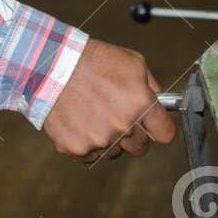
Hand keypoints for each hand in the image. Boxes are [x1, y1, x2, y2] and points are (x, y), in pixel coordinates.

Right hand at [42, 39, 176, 161]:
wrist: (52, 66)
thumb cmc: (93, 61)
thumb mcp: (133, 62)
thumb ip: (151, 87)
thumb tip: (160, 103)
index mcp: (140, 104)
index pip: (165, 134)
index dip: (160, 128)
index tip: (154, 125)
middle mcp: (122, 126)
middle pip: (140, 147)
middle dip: (134, 134)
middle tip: (119, 116)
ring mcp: (98, 140)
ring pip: (114, 153)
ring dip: (109, 140)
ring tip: (94, 114)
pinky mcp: (76, 148)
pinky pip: (90, 156)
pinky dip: (87, 144)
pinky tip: (80, 122)